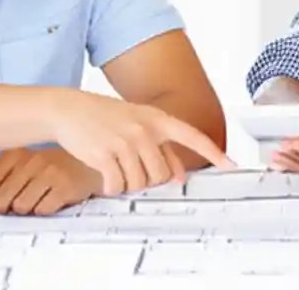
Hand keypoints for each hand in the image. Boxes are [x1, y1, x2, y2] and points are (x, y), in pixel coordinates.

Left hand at [0, 147, 99, 214]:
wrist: (88, 163)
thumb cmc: (48, 168)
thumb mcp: (16, 170)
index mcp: (14, 155)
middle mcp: (30, 161)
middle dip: (2, 209)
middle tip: (13, 204)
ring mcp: (49, 172)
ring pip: (19, 207)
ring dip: (24, 210)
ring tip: (34, 199)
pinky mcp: (65, 185)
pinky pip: (42, 210)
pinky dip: (42, 210)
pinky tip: (48, 200)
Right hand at [49, 91, 234, 194]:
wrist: (68, 109)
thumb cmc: (105, 117)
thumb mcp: (137, 122)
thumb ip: (161, 146)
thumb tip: (179, 176)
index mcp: (156, 119)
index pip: (192, 136)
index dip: (212, 152)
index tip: (230, 165)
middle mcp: (144, 129)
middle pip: (161, 174)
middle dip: (149, 180)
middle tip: (132, 170)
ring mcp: (125, 141)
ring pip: (140, 183)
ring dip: (128, 184)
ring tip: (116, 169)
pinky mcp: (104, 154)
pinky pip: (117, 186)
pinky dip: (112, 188)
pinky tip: (105, 177)